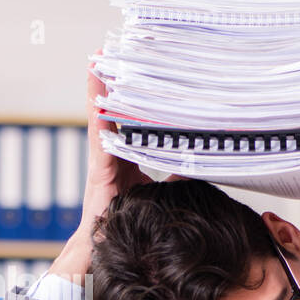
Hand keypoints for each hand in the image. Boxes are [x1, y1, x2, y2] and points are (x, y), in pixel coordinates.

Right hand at [80, 50, 179, 232]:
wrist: (107, 249)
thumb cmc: (130, 224)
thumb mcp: (163, 192)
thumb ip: (177, 174)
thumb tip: (202, 160)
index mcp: (125, 157)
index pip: (131, 120)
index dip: (133, 96)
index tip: (138, 69)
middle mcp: (111, 154)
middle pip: (113, 110)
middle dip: (112, 81)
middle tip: (112, 50)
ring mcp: (102, 159)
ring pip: (102, 116)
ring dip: (99, 87)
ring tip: (98, 60)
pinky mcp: (99, 166)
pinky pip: (98, 133)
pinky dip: (96, 110)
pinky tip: (96, 91)